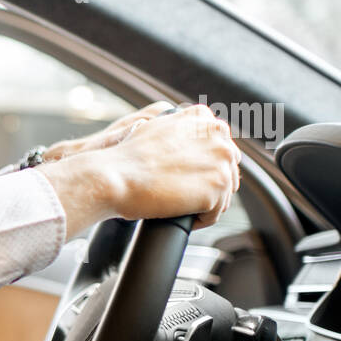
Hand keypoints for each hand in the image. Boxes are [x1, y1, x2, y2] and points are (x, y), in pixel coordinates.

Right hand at [33, 103, 239, 236]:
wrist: (113, 176)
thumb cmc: (125, 159)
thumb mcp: (155, 128)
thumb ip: (179, 129)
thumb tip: (187, 145)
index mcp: (203, 119)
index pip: (219, 149)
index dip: (204, 168)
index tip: (187, 180)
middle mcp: (219, 136)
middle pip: (226, 171)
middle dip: (209, 186)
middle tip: (184, 198)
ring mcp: (221, 163)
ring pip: (224, 194)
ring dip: (205, 205)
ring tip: (181, 210)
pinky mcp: (216, 190)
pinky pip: (214, 214)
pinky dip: (199, 220)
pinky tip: (182, 218)